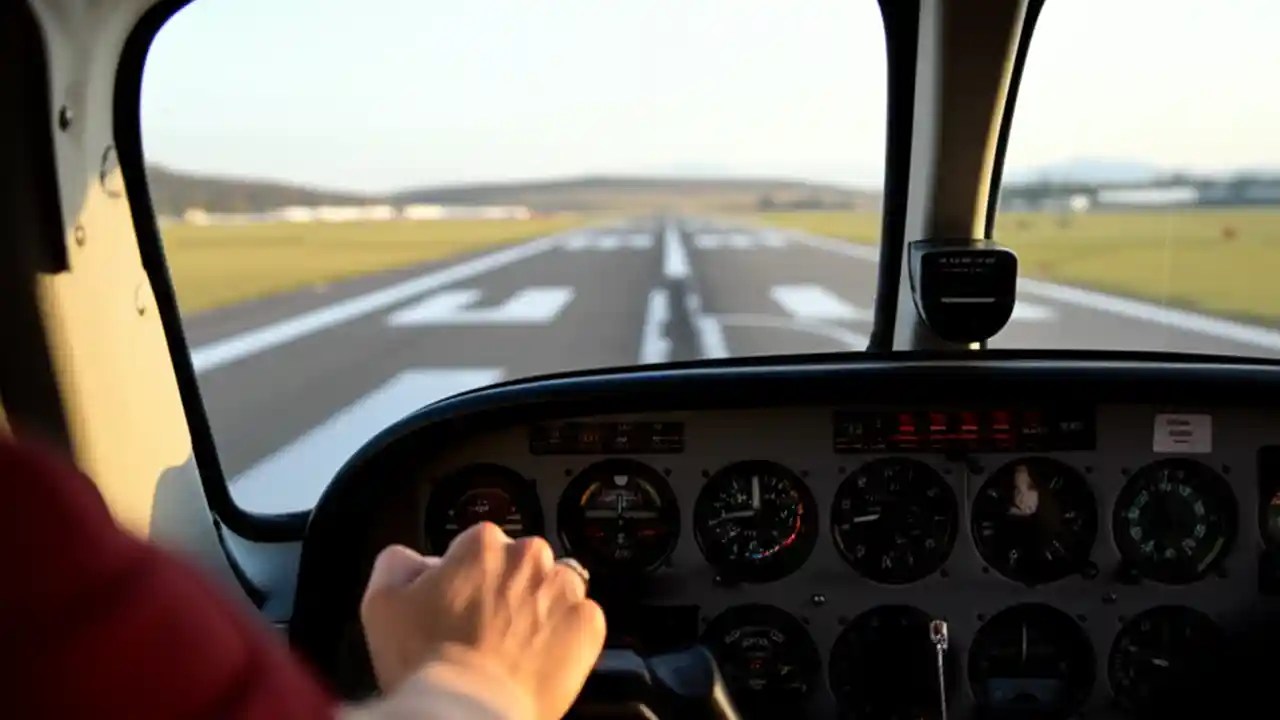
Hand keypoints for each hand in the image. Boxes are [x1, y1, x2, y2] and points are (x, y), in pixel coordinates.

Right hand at [360, 523, 605, 719]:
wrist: (467, 711)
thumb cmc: (426, 661)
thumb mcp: (383, 602)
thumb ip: (398, 562)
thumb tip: (414, 559)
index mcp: (482, 543)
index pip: (478, 547)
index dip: (465, 577)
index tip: (460, 604)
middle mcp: (530, 556)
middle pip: (520, 563)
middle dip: (506, 588)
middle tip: (485, 627)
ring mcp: (564, 590)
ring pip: (555, 587)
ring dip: (540, 607)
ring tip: (515, 644)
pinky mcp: (588, 624)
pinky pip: (581, 620)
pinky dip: (565, 635)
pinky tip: (538, 656)